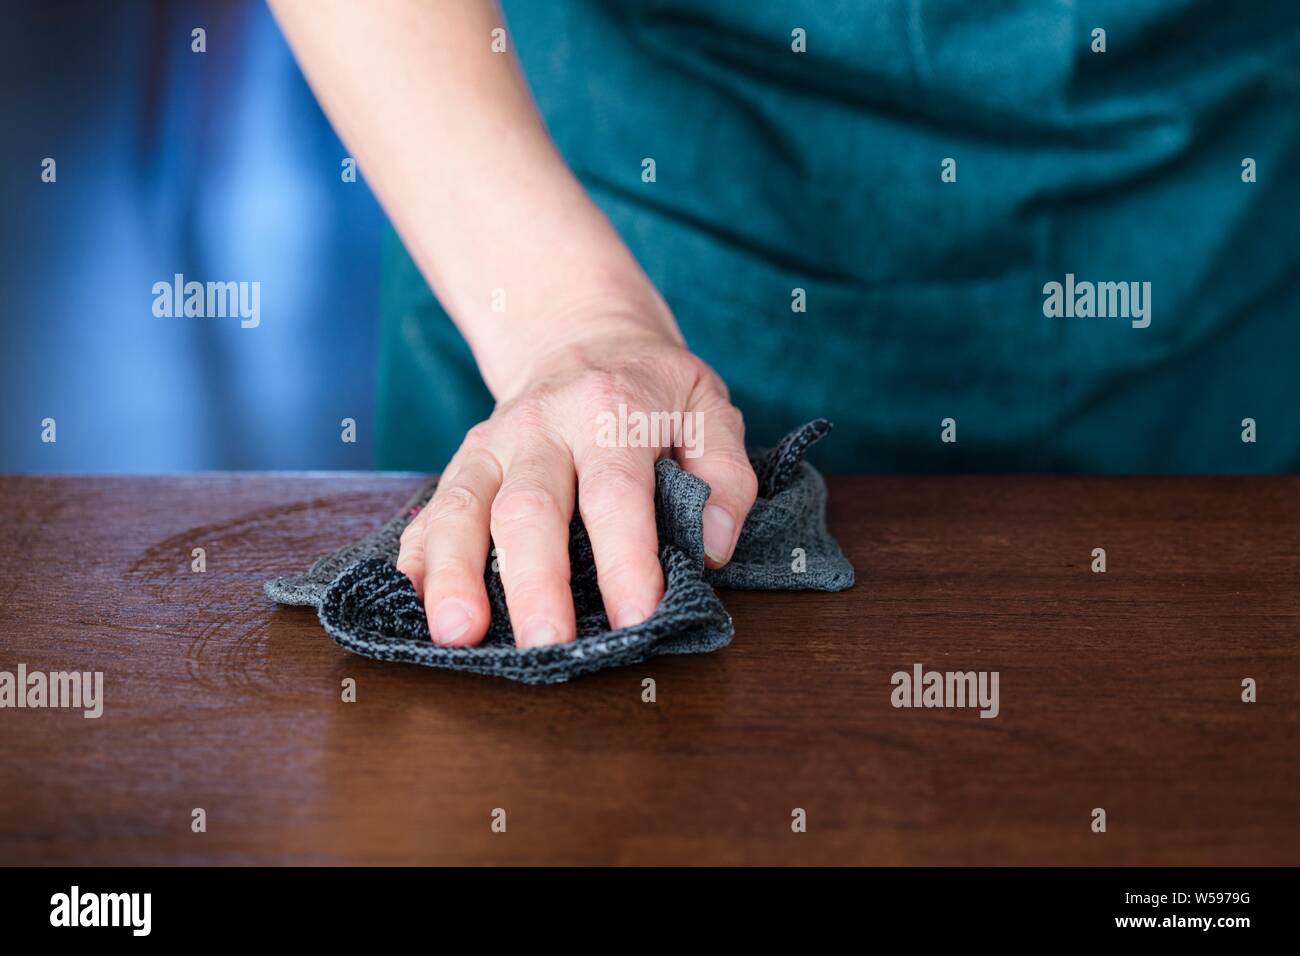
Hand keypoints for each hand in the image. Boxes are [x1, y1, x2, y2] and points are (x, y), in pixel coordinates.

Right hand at [395, 330, 758, 647]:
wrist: (580, 336)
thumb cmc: (652, 390)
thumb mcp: (709, 410)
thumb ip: (725, 475)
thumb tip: (714, 546)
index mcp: (611, 411)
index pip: (616, 493)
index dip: (625, 559)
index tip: (635, 619)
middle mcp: (541, 426)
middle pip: (529, 507)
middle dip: (535, 582)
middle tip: (545, 646)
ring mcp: (491, 444)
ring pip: (463, 507)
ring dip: (455, 574)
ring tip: (456, 636)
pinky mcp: (461, 464)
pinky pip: (431, 510)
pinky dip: (418, 555)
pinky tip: (412, 598)